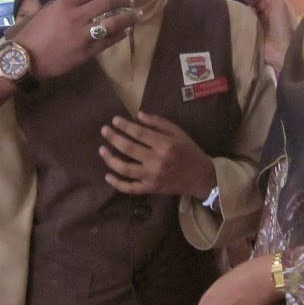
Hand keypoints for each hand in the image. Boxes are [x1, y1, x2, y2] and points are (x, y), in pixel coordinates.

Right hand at [10, 0, 136, 79]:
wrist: (25, 59)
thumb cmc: (33, 34)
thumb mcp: (47, 11)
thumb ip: (67, 4)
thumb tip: (83, 0)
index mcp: (66, 3)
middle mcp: (77, 16)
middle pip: (108, 2)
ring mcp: (83, 35)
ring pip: (114, 22)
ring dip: (128, 16)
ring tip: (136, 13)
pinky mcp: (87, 52)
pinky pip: (109, 41)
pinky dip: (120, 34)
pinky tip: (126, 31)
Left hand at [99, 112, 215, 198]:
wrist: (200, 177)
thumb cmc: (189, 151)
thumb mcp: (178, 132)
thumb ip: (159, 123)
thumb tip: (138, 115)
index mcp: (165, 145)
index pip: (139, 133)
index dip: (125, 126)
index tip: (114, 120)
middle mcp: (157, 161)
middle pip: (129, 149)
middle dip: (113, 138)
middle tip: (104, 130)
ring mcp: (152, 177)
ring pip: (125, 168)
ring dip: (110, 159)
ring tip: (102, 150)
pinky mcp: (150, 189)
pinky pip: (130, 188)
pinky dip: (117, 183)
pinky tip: (107, 175)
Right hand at [244, 0, 293, 75]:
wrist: (282, 50)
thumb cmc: (282, 25)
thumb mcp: (278, 3)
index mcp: (279, 5)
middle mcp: (271, 13)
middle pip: (258, 0)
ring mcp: (263, 23)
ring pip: (251, 11)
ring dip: (246, 8)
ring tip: (242, 9)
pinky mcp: (255, 33)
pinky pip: (247, 22)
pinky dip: (243, 19)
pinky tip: (240, 18)